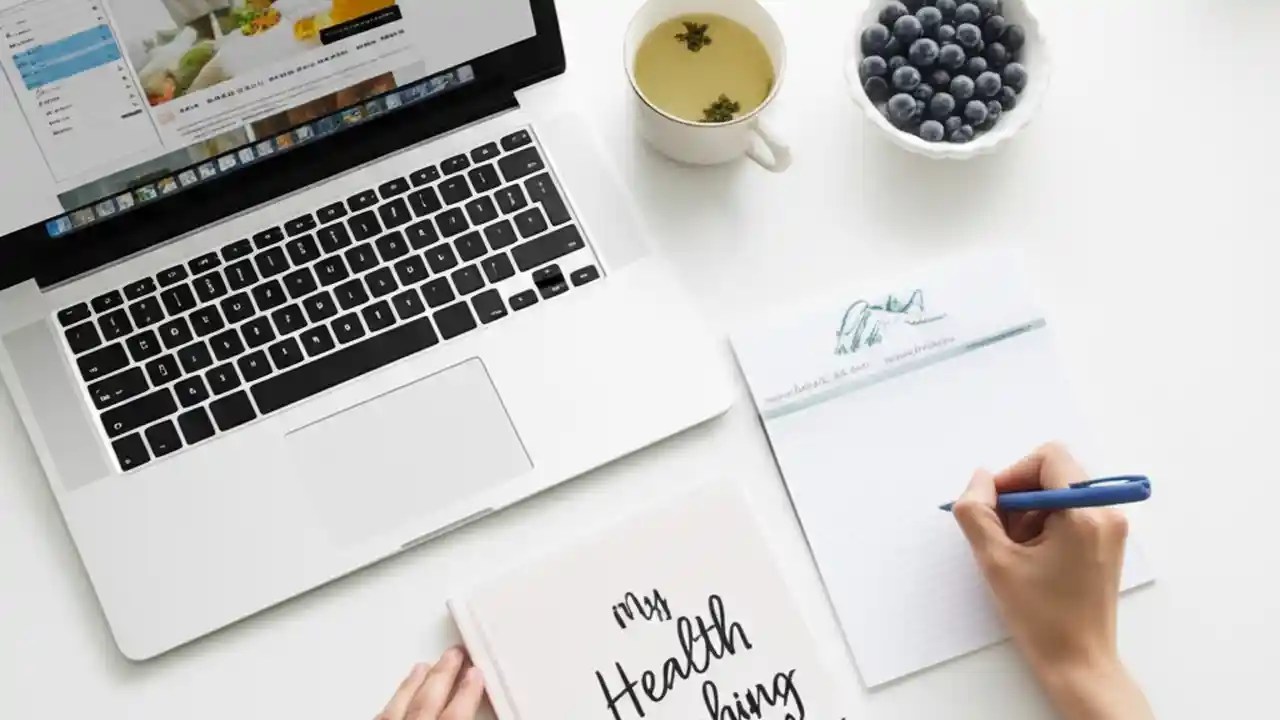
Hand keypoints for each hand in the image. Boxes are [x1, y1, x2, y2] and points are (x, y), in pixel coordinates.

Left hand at [377, 647, 484, 719]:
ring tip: (423, 665)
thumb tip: (475, 709)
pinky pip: (379, 717)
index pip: (456, 714)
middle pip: (427, 701)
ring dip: (412, 684)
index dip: (467, 692)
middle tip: (454, 653)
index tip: (476, 673)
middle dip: (442, 675)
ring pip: (399, 704)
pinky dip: (390, 703)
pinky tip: (393, 699)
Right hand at [953, 443, 1152, 719]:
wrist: (1079, 663)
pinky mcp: (1108, 541)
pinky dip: (1045, 525)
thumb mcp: (995, 561)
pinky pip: (1070, 512)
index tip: (994, 505)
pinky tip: (1032, 557)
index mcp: (1085, 513)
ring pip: (1059, 493)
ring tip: (1016, 552)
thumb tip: (980, 479)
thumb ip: (977, 511)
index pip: (1049, 457)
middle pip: (1055, 473)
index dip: (1013, 474)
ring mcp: (1112, 527)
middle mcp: (1107, 512)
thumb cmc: (1040, 617)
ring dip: (1029, 513)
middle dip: (1020, 496)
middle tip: (1001, 533)